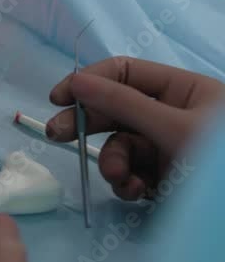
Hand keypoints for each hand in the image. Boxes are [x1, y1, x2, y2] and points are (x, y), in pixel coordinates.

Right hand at [46, 57, 224, 199]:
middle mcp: (172, 114)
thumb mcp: (174, 127)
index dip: (90, 81)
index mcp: (182, 89)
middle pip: (115, 108)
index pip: (124, 72)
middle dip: (87, 124)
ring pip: (120, 146)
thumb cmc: (219, 158)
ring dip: (112, 163)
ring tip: (120, 179)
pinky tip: (136, 192)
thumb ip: (122, 103)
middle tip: (56, 136)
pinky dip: (127, 182)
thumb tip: (77, 82)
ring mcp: (168, 147)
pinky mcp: (166, 177)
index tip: (59, 97)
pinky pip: (132, 172)